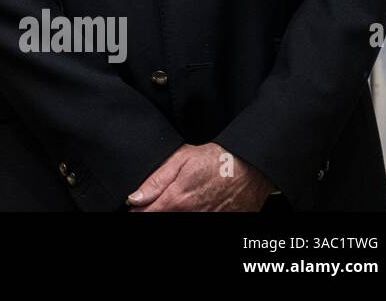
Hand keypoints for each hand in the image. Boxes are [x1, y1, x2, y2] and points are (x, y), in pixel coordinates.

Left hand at [127, 143, 273, 210]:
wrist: (250, 169)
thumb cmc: (216, 161)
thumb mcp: (181, 160)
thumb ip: (156, 180)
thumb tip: (135, 197)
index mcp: (178, 199)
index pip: (147, 214)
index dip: (137, 212)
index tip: (135, 208)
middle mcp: (191, 215)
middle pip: (163, 220)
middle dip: (155, 212)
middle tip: (157, 204)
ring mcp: (206, 220)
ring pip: (179, 223)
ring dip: (175, 215)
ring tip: (181, 203)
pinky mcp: (220, 223)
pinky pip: (200, 224)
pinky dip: (193, 216)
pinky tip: (194, 208)